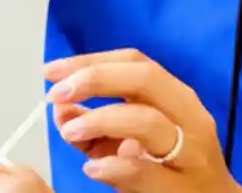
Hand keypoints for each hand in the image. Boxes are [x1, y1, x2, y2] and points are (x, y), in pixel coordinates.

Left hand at [44, 48, 241, 192]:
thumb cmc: (171, 170)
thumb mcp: (128, 143)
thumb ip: (94, 126)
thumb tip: (60, 108)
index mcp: (176, 98)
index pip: (135, 62)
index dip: (91, 61)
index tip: (52, 71)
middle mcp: (189, 118)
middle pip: (145, 80)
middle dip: (95, 79)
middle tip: (57, 94)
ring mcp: (190, 154)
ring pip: (148, 121)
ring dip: (101, 120)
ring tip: (71, 132)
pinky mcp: (182, 190)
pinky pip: (146, 172)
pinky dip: (114, 166)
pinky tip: (92, 168)